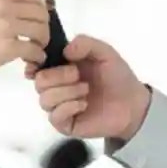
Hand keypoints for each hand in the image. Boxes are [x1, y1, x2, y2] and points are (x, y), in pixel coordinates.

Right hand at [0, 0, 49, 79]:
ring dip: (42, 42)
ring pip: (41, 31)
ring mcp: (5, 26)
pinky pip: (35, 50)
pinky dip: (37, 56)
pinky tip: (31, 59)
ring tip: (34, 49)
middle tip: (38, 38)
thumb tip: (38, 6)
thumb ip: (6, 3)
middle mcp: (2, 5)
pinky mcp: (7, 47)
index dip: (42, 8)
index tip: (39, 19)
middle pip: (41, 13)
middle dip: (44, 27)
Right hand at [26, 35, 151, 139]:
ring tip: (86, 90)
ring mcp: (59, 106)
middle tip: (78, 75)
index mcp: (61, 67)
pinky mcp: (65, 124)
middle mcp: (56, 87)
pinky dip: (69, 107)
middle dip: (58, 76)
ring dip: (67, 92)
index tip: (42, 61)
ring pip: (45, 99)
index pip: (35, 66)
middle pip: (39, 82)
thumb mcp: (104, 52)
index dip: (33, 64)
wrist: (133, 103)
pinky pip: (54, 116)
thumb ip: (85, 43)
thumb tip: (65, 50)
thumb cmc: (117, 76)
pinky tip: (84, 104)